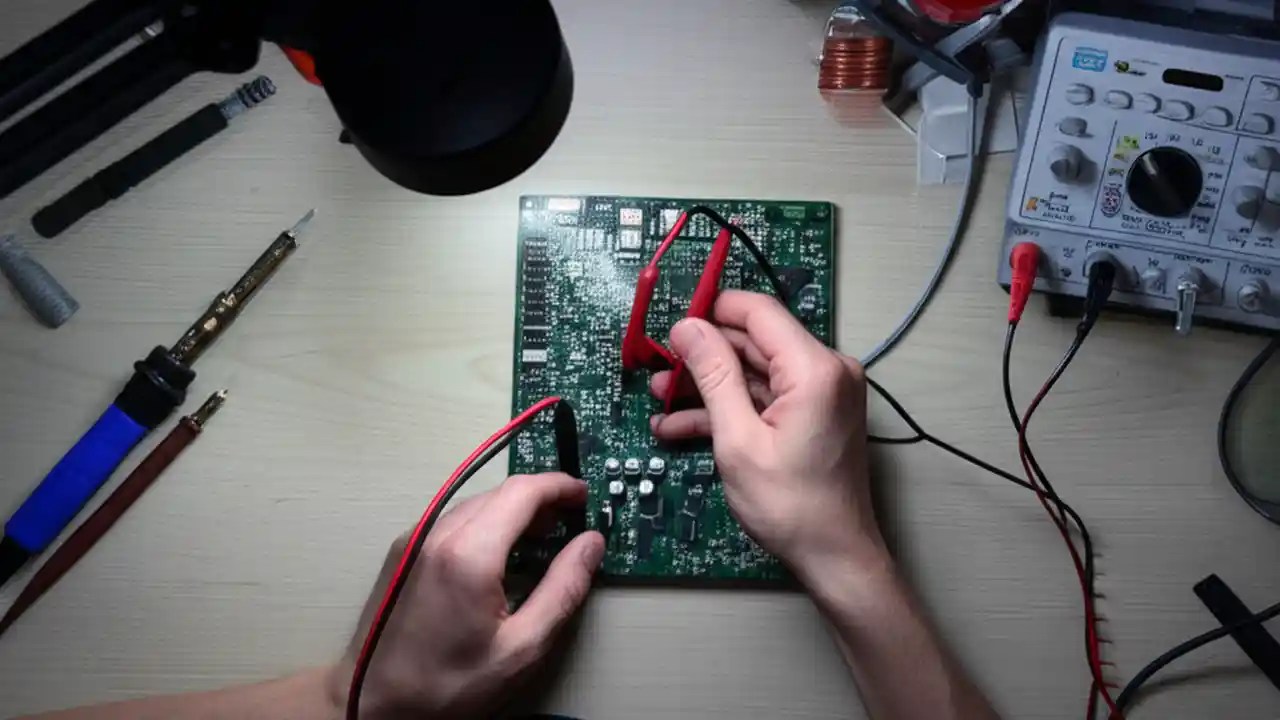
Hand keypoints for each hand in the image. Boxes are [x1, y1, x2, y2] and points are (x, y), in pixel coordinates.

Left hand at [333, 473, 605, 719]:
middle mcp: (436, 534)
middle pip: (499, 493)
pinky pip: (454, 521)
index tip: (584, 495)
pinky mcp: (404, 551)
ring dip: (512, 511)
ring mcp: (414, 539)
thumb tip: (590, 545)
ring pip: (476, 504)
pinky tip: (501, 554)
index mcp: (468, 554)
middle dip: (540, 499)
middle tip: (570, 523)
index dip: (559, 486)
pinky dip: (486, 524)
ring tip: (541, 539)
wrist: (372, 704)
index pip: (522, 492)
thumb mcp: (521, 648)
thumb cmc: (446, 686)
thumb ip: (563, 590)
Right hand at [649, 290, 886, 585]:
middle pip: (753, 342)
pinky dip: (729, 408)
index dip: (710, 312)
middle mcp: (826, 370)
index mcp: (814, 369)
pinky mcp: (813, 413)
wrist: (835, 557)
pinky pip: (765, 397)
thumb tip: (687, 327)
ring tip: (659, 402)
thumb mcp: (738, 439)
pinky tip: (682, 425)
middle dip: (702, 355)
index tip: (669, 328)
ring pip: (754, 371)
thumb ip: (712, 375)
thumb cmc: (791, 506)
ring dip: (707, 386)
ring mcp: (822, 393)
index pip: (758, 312)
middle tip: (656, 373)